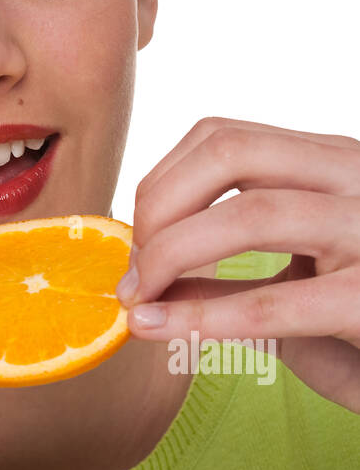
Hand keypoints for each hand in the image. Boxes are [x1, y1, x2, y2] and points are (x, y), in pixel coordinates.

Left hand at [114, 117, 359, 413]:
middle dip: (157, 206)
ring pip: (248, 214)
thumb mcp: (297, 295)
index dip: (161, 183)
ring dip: (169, 256)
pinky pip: (274, 303)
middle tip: (133, 272)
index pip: (224, 137)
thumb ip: (228, 281)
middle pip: (228, 149)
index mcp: (337, 166)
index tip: (135, 242)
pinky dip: (202, 318)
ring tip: (140, 303)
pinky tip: (161, 331)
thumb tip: (142, 279)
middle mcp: (359, 181)